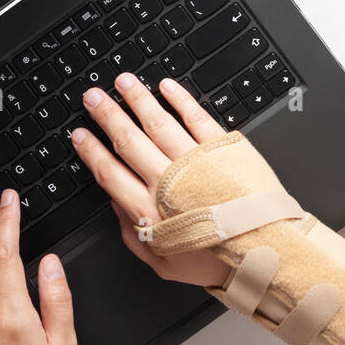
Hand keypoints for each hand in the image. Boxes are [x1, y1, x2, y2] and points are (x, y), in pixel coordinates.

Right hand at [71, 74, 229, 287]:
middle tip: (92, 97)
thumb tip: (116, 205)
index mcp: (149, 210)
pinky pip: (197, 118)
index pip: (110, 173)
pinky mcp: (222, 150)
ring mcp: (195, 163)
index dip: (92, 152)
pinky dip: (181, 100)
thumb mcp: (163, 261)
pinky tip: (166, 86)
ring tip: (123, 82)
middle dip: (107, 116)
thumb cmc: (217, 260)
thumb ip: (133, 236)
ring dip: (138, 100)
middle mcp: (167, 183)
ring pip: (158, 124)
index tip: (80, 135)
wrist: (264, 251)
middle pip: (129, 142)